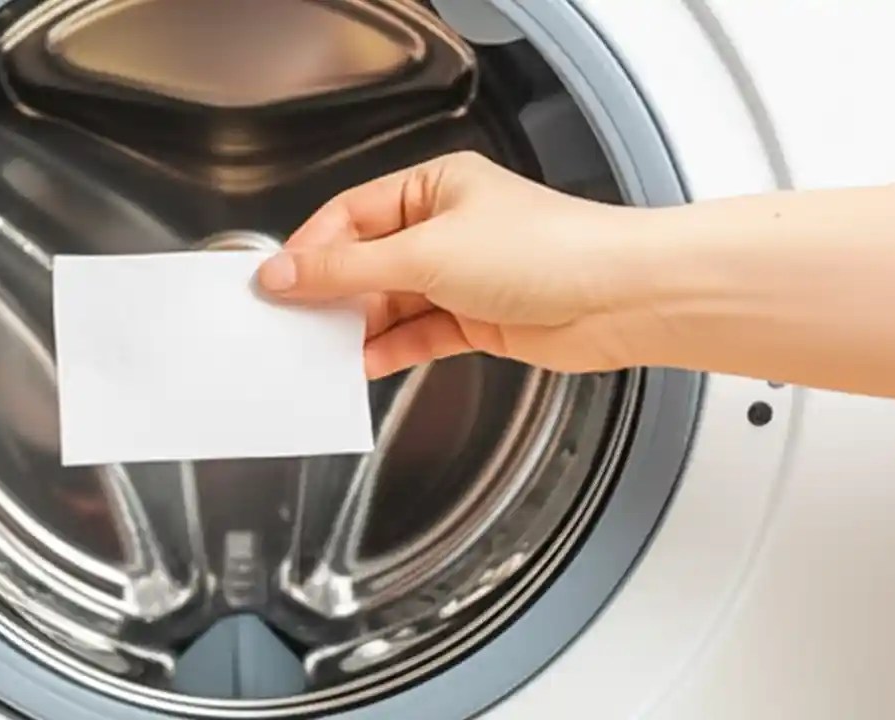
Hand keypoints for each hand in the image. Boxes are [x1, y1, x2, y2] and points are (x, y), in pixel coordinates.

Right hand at [256, 151, 644, 377]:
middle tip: (291, 322)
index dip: (311, 250)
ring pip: (390, 303)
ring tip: (323, 351)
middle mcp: (445, 228)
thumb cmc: (545, 250)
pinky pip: (417, 335)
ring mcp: (460, 277)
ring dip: (359, 328)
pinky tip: (364, 365)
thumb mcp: (426, 253)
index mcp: (433, 188)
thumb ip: (348, 269)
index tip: (275, 283)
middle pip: (367, 262)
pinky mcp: (475, 320)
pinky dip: (390, 351)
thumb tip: (284, 272)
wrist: (619, 298)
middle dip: (332, 294)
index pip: (351, 215)